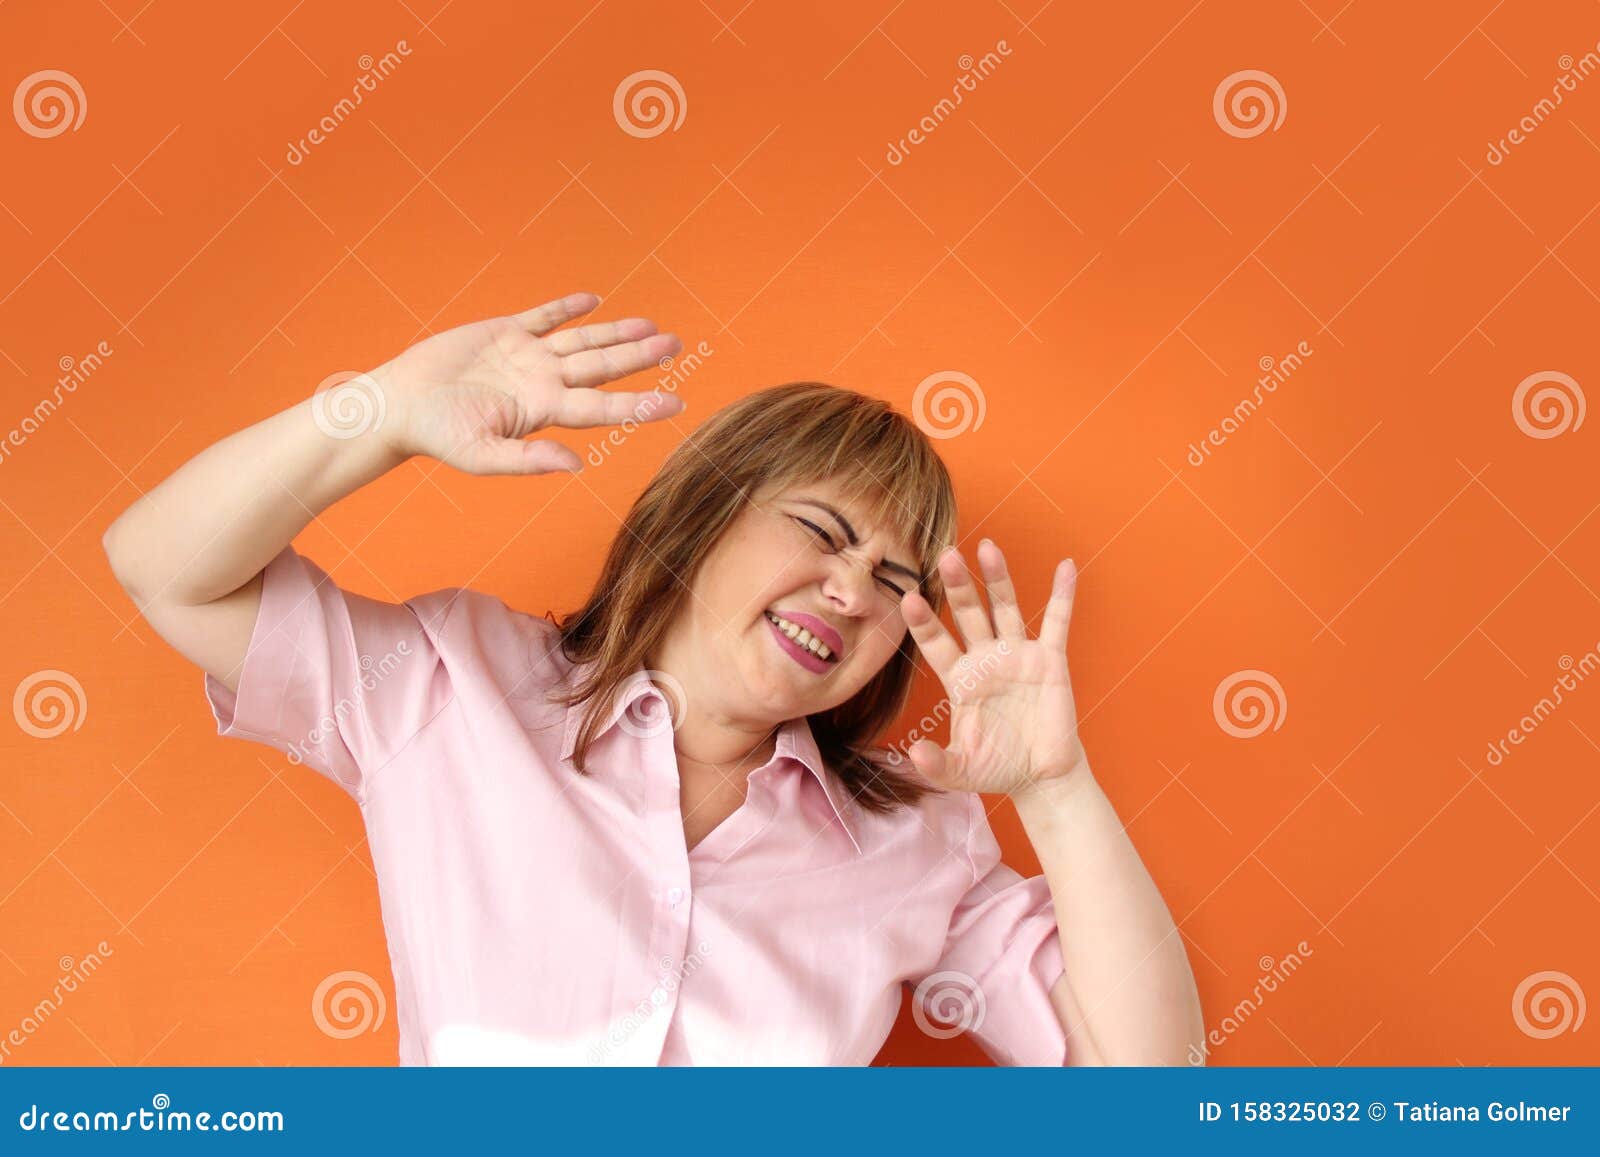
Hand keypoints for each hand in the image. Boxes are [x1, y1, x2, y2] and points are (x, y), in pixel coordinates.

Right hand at [369, 292, 683, 473]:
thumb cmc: (439, 436)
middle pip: (601, 367)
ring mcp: (526, 356)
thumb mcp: (483, 455)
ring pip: (581, 341)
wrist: (401, 406)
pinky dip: (566, 309)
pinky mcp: (503, 332)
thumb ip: (528, 460)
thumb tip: (576, 465)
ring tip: (650, 326)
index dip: (639, 404)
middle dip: (638, 356)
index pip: (602, 406)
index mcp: (543, 410)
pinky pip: (543, 317)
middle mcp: (543, 382)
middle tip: (676, 345)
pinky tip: (593, 302)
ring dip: (615, 333)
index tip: (676, 403)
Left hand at [898, 541, 1086, 797]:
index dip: (923, 623)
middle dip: (958, 587)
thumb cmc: (997, 767)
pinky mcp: (1050, 660)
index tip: (908, 598)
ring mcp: (1018, 655)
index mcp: (959, 679)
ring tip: (987, 547)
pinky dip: (1062, 595)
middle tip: (946, 555)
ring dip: (997, 579)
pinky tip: (1066, 567)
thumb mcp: (961, 771)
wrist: (1041, 776)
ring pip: (1006, 608)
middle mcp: (985, 659)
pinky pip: (1057, 622)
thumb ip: (936, 764)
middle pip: (968, 614)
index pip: (936, 643)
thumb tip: (911, 754)